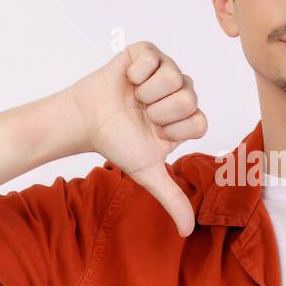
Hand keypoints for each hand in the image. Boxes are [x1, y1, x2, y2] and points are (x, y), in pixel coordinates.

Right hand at [69, 41, 207, 235]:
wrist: (84, 120)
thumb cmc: (116, 142)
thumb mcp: (146, 171)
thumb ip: (172, 198)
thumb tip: (187, 232)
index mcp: (187, 118)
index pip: (200, 121)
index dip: (174, 130)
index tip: (154, 131)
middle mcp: (181, 92)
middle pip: (189, 99)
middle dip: (158, 111)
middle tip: (141, 113)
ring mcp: (166, 70)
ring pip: (174, 76)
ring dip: (146, 93)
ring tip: (133, 97)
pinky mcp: (147, 53)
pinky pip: (153, 58)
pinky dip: (135, 73)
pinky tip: (128, 81)